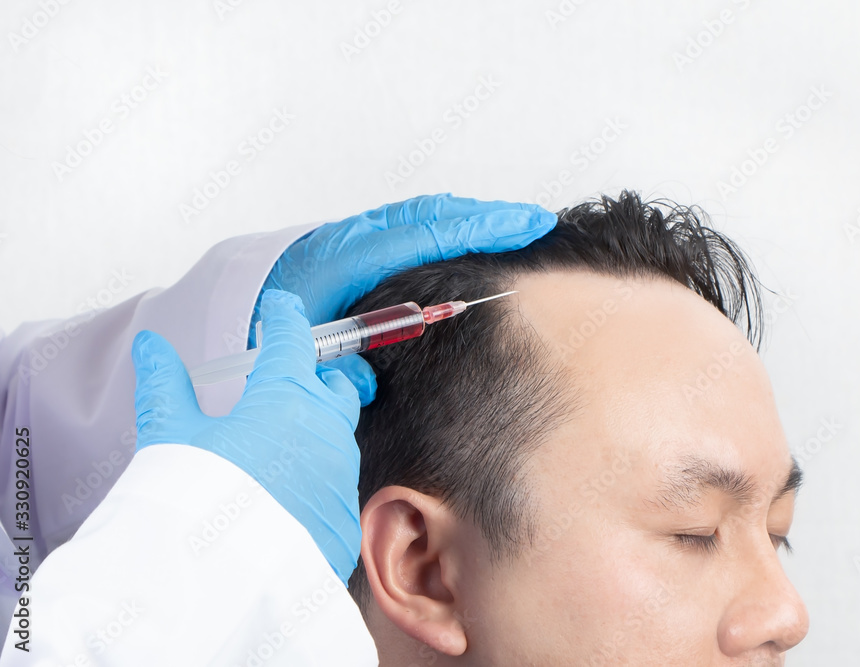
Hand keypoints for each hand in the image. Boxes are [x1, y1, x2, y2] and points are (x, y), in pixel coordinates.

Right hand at [132, 289, 372, 584]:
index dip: (285, 318)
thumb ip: (165, 384)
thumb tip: (152, 346)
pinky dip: (316, 478)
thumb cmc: (191, 499)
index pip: (293, 339)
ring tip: (278, 444)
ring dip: (316, 432)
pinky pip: (337, 483)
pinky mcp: (344, 514)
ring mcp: (342, 472)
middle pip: (334, 386)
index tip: (280, 310)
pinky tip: (287, 492)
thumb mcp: (168, 434)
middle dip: (316, 377)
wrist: (215, 580)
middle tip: (287, 381)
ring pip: (339, 436)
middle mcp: (325, 428)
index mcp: (285, 395)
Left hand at [249, 193, 555, 345]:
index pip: (422, 233)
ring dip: (471, 220)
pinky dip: (449, 228)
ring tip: (516, 227)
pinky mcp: (358, 248)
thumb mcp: (295, 357)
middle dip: (486, 216)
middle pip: (429, 214)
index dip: (477, 229)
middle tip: (536, 222)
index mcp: (339, 262)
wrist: (234, 318)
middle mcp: (348, 240)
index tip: (524, 227)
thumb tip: (364, 378)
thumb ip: (330, 368)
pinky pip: (411, 228)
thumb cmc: (269, 341)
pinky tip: (475, 239)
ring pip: (422, 217)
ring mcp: (353, 240)